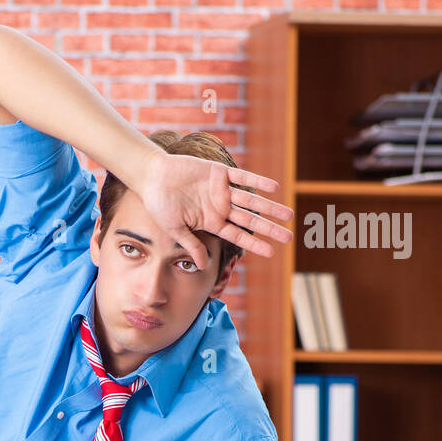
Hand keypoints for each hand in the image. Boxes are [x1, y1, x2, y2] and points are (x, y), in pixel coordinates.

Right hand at [134, 149, 293, 268]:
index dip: (255, 244)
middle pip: (249, 220)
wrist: (152, 176)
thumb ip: (192, 245)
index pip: (237, 236)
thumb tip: (202, 267)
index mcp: (210, 222)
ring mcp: (221, 190)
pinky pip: (242, 177)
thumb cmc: (159, 204)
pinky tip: (273, 189)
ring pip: (251, 200)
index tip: (272, 253)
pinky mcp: (219, 172)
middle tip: (289, 237)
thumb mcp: (175, 229)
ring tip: (289, 215)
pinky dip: (257, 182)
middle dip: (269, 228)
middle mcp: (219, 207)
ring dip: (270, 207)